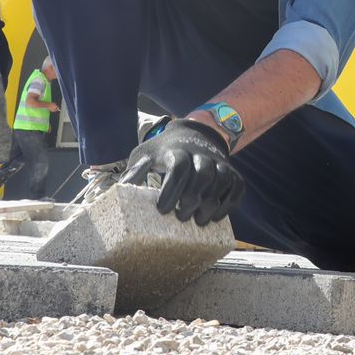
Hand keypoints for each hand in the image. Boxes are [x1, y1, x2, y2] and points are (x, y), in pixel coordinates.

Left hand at [121, 118, 245, 224]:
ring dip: (212, 203)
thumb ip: (134, 172)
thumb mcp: (145, 155)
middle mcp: (201, 154)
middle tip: (181, 218)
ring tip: (199, 221)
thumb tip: (118, 192)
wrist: (193, 133)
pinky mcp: (231, 172)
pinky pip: (236, 186)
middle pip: (203, 174)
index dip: (172, 189)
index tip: (162, 209)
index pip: (179, 167)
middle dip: (193, 198)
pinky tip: (216, 216)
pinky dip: (229, 203)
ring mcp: (219, 162)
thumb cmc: (164, 150)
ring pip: (222, 180)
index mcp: (177, 150)